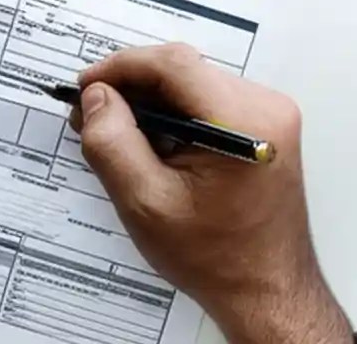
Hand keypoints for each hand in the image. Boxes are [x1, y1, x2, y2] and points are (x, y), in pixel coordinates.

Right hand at [74, 44, 351, 343]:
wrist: (267, 291)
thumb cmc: (214, 257)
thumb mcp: (146, 204)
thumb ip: (113, 143)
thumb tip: (97, 96)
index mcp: (243, 122)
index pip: (173, 64)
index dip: (121, 67)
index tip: (86, 88)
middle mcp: (266, 107)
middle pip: (183, 70)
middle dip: (133, 87)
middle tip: (92, 116)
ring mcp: (271, 115)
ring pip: (194, 83)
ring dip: (153, 102)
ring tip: (120, 136)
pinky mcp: (266, 128)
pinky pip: (209, 100)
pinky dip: (176, 113)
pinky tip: (154, 146)